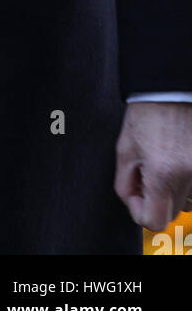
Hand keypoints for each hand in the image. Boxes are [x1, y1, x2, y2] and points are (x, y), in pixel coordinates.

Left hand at [114, 102, 191, 230]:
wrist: (170, 89)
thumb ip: (125, 183)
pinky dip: (186, 180)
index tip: (136, 193)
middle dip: (156, 199)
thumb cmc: (147, 113)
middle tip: (147, 173)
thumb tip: (134, 204)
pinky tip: (176, 161)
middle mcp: (187, 175)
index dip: (139, 211)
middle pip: (171, 212)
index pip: (154, 221)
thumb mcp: (125, 148)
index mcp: (162, 172)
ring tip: (164, 164)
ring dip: (173, 191)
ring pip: (187, 201)